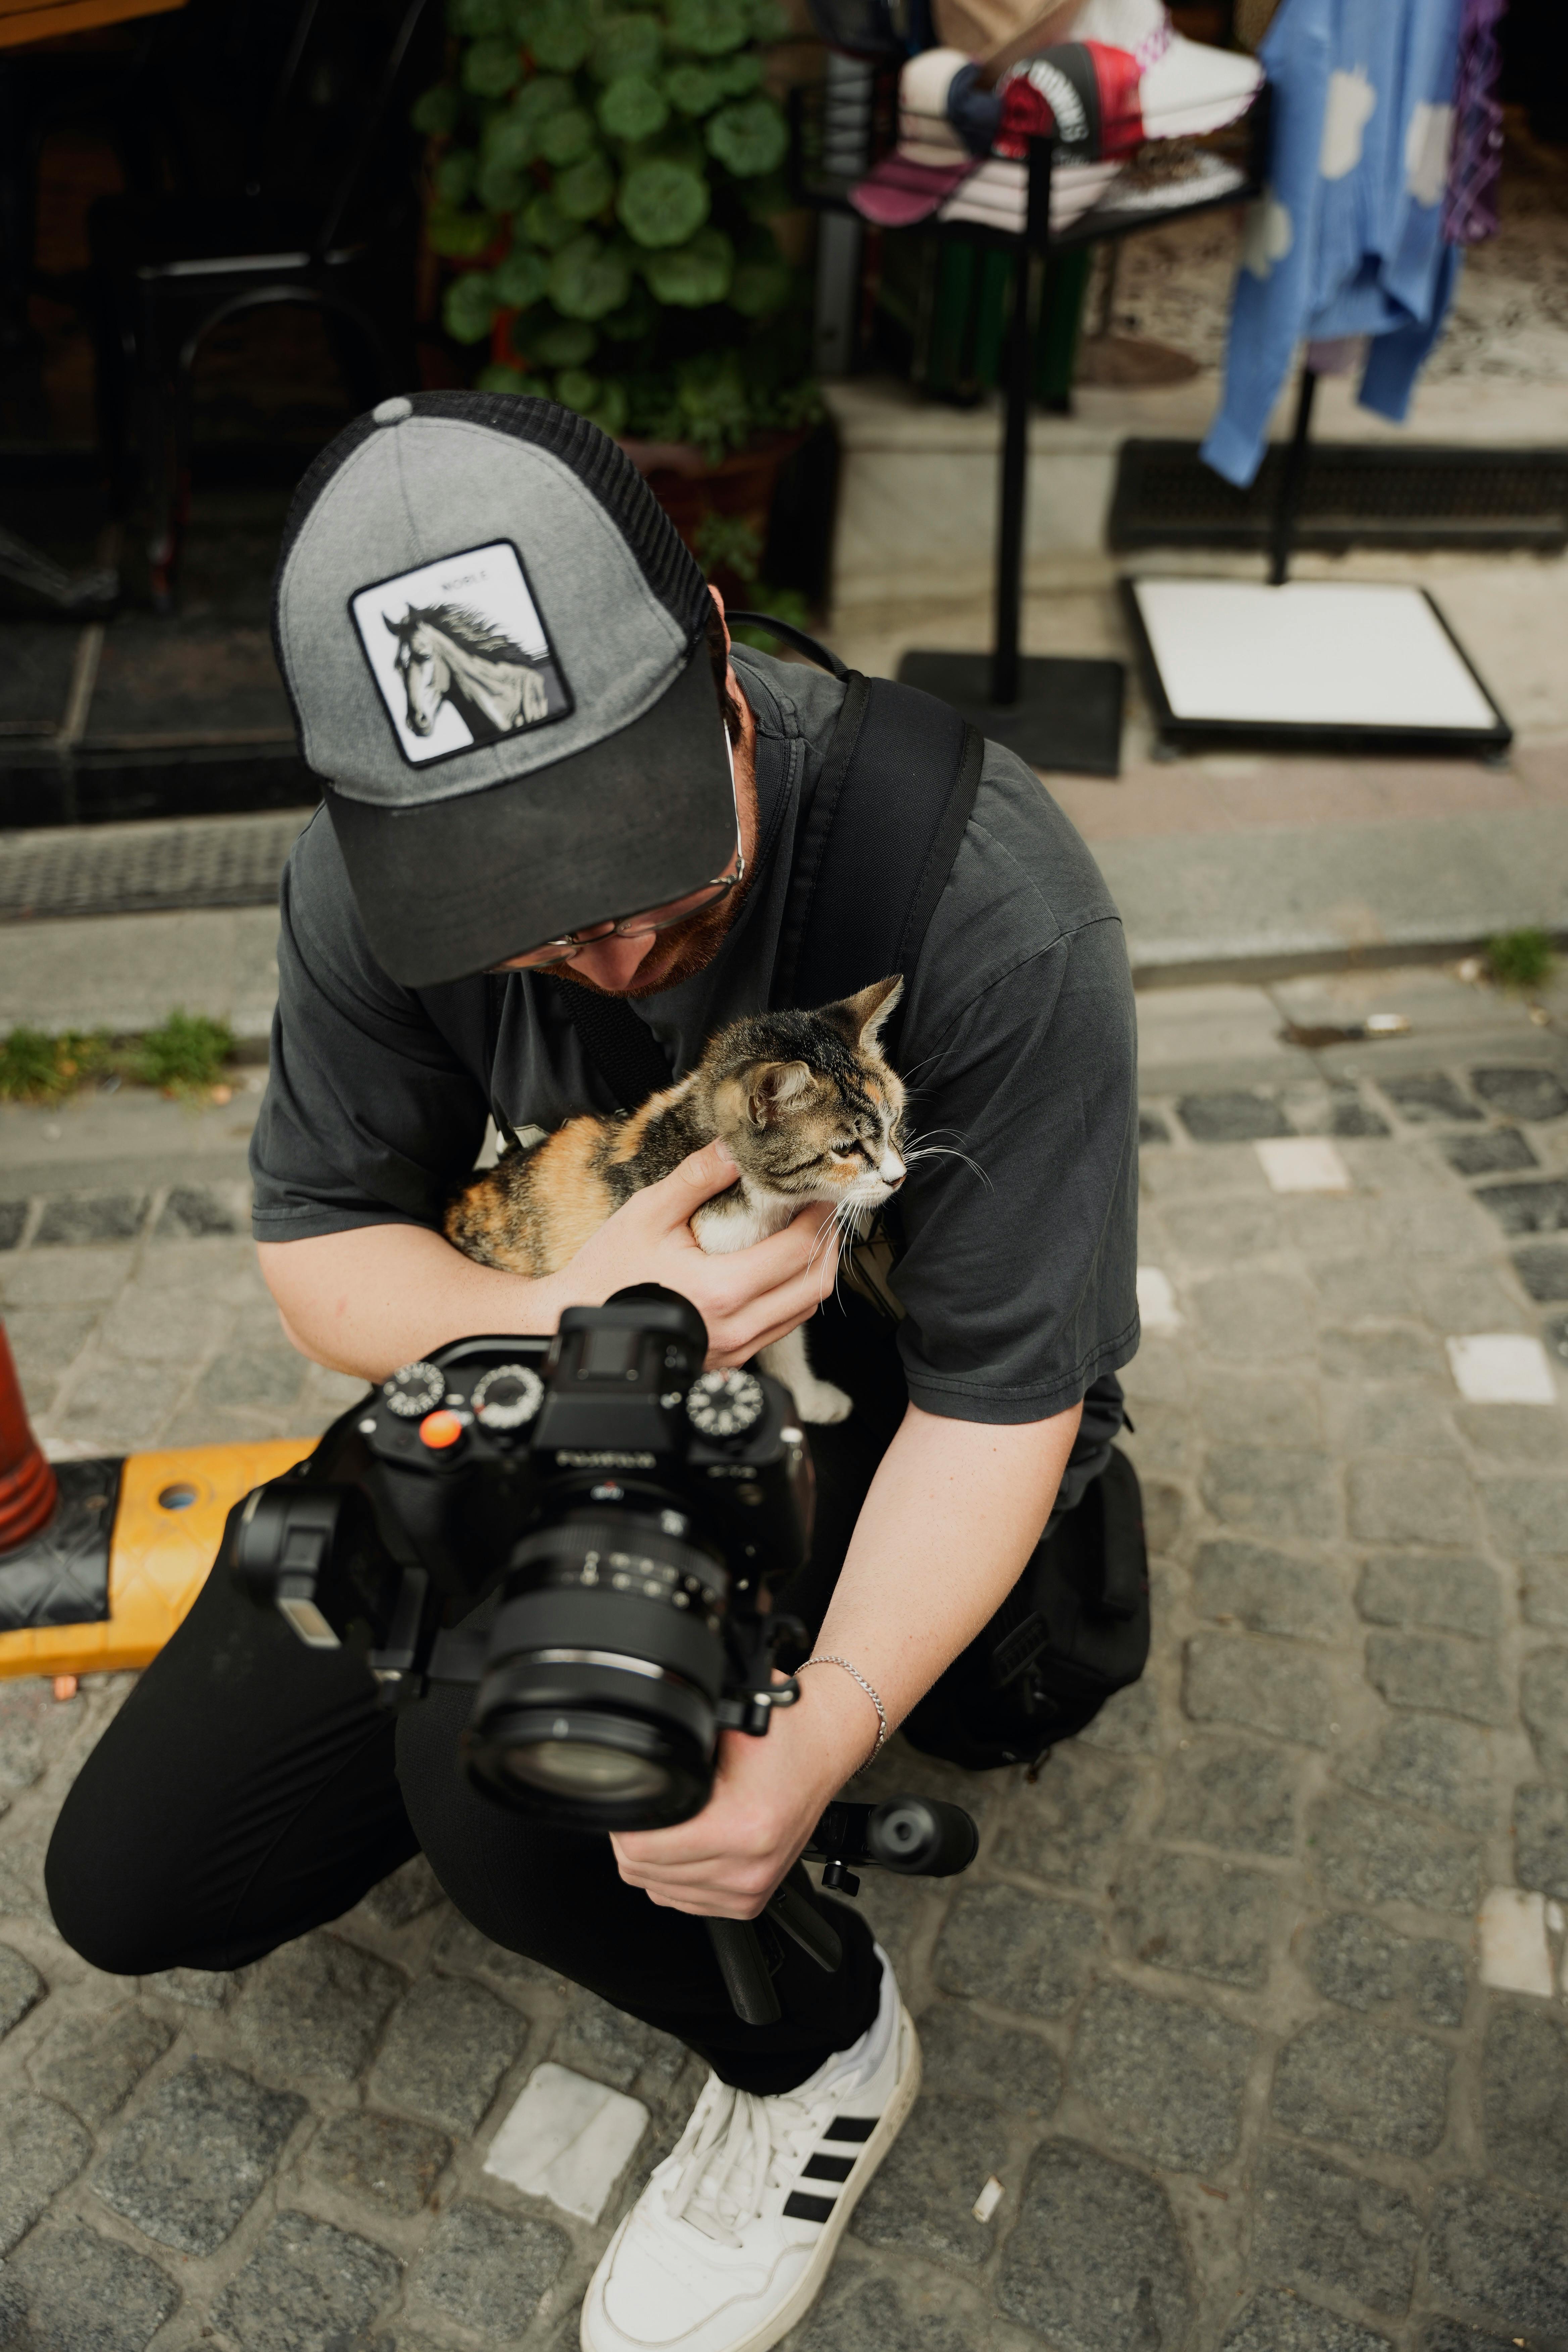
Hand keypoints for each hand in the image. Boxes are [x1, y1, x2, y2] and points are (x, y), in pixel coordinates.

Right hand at [544, 1141, 839, 1368]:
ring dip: (811, 1273)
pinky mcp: (728, 1359)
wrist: (574, 1322)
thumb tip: (734, 1148)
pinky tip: (776, 1273)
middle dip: (827, 1246)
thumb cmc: (606, 1273)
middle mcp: (736, 1327)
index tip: (823, 1192)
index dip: (819, 1217)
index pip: (798, 1251)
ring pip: (802, 1313)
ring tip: (803, 1237)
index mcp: (722, 1290)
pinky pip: (778, 1329)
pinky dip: (789, 1299)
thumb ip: (696, 1178)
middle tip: (822, 1213)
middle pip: (815, 1287)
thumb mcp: (648, 1213)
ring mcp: (734, 1349)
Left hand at [610, 1672, 874, 1918]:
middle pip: (643, 1873)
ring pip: (658, 1892)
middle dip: (636, 1836)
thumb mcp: (722, 1724)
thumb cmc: (782, 1730)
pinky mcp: (750, 1900)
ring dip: (654, 1859)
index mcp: (741, 1827)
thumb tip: (627, 1763)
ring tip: (674, 1820)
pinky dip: (675, 1876)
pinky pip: (683, 1902)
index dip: (624, 1820)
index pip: (641, 1849)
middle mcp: (749, 1868)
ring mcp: (751, 1890)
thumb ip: (677, 1750)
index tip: (630, 1798)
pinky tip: (689, 1843)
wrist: (823, 1744)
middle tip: (651, 1803)